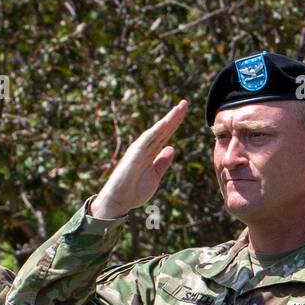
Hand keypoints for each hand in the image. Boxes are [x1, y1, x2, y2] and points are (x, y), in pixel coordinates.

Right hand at [89, 100, 187, 219]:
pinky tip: (166, 122)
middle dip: (174, 116)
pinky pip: (147, 140)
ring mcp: (140, 149)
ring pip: (157, 131)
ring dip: (168, 119)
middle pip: (163, 129)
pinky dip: (157, 130)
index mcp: (150, 152)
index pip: (165, 135)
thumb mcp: (155, 176)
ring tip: (179, 108)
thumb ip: (162, 162)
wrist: (120, 200)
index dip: (175, 124)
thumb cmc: (134, 190)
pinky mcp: (135, 154)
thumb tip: (171, 148)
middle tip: (185, 103)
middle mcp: (145, 147)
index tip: (184, 112)